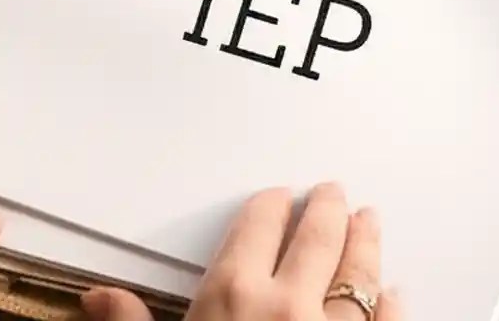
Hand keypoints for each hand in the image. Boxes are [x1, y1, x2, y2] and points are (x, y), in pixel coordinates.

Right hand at [81, 183, 400, 320]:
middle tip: (332, 192)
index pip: (257, 226)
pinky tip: (398, 293)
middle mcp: (289, 303)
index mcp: (233, 295)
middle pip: (318, 236)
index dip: (269, 206)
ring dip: (366, 243)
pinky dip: (394, 306)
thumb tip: (101, 300)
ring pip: (360, 273)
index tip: (276, 198)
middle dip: (327, 209)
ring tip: (368, 222)